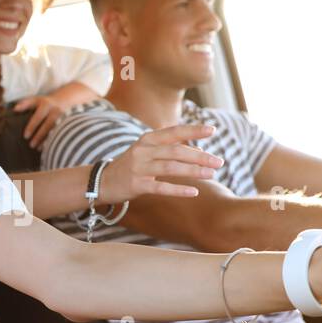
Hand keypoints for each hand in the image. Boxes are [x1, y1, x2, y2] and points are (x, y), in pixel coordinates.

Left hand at [13, 94, 72, 149]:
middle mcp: (56, 111)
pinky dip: (53, 140)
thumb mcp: (35, 100)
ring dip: (46, 140)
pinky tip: (47, 147)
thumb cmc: (44, 103)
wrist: (63, 101)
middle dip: (39, 136)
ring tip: (38, 148)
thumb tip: (15, 109)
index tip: (25, 136)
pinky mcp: (66, 123)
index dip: (32, 127)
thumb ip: (25, 104)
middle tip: (31, 145)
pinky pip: (59, 133)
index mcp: (46, 105)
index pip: (38, 117)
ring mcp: (62, 118)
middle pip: (47, 125)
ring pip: (54, 130)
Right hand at [97, 123, 224, 203]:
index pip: (174, 132)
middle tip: (219, 162)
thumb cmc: (131, 166)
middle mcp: (143, 150)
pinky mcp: (137, 185)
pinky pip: (161, 187)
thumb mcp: (146, 151)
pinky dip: (179, 189)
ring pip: (171, 167)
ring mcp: (139, 168)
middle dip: (200, 156)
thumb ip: (169, 148)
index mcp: (147, 139)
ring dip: (194, 171)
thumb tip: (199, 149)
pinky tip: (194, 192)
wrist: (102, 181)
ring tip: (211, 174)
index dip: (194, 130)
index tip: (212, 130)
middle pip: (176, 151)